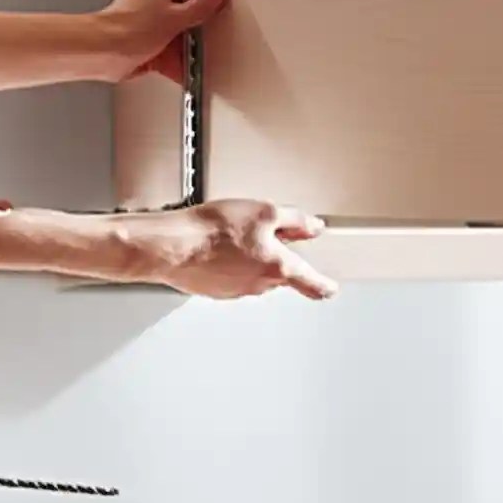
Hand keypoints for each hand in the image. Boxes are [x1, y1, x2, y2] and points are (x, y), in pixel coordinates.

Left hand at [100, 0, 230, 82]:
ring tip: (198, 50)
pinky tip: (184, 68)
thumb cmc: (129, 28)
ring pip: (177, 26)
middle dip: (200, 11)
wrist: (103, 52)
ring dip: (188, 40)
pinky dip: (176, 58)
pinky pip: (168, 47)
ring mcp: (148, 18)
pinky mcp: (144, 39)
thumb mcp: (177, 17)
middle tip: (214, 15)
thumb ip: (202, 5)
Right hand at [130, 199, 338, 300]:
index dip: (324, 285)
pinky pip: (231, 276)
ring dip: (250, 258)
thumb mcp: (264, 212)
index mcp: (278, 267)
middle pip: (280, 274)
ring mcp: (236, 290)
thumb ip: (295, 220)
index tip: (330, 288)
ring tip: (234, 235)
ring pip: (254, 274)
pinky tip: (216, 245)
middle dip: (278, 259)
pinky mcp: (215, 289)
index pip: (311, 283)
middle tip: (267, 236)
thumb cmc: (214, 230)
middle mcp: (260, 284)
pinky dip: (228, 263)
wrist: (173, 246)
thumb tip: (314, 227)